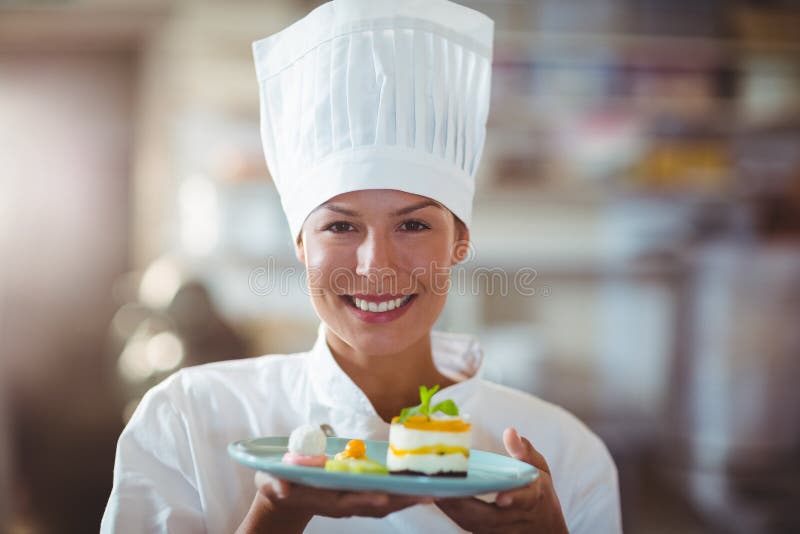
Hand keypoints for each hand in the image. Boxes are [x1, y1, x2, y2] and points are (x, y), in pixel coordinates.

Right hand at [237, 471, 431, 533]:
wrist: (284, 495)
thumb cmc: (276, 481)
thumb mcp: (271, 480)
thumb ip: (276, 484)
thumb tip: (281, 487)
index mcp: (322, 499)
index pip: (346, 502)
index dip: (365, 500)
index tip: (384, 497)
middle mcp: (342, 504)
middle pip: (374, 505)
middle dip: (400, 500)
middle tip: (426, 493)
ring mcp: (353, 502)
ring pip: (384, 504)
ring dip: (408, 499)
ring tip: (434, 491)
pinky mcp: (360, 497)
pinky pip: (386, 497)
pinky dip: (404, 494)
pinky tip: (424, 487)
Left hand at [435, 428, 567, 533]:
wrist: (544, 529)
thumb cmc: (538, 492)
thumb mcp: (539, 469)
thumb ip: (525, 452)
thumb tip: (510, 432)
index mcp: (533, 498)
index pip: (525, 500)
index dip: (514, 499)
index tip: (501, 497)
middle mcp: (515, 519)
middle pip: (489, 518)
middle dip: (464, 504)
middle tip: (441, 487)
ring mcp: (500, 531)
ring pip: (474, 524)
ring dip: (452, 509)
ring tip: (432, 490)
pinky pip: (468, 526)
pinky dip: (453, 513)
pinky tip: (436, 497)